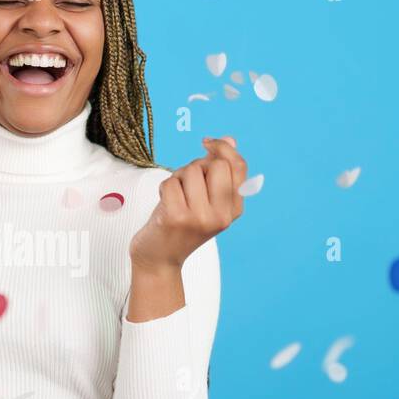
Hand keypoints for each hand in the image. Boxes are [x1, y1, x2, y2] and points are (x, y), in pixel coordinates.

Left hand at [129, 136, 246, 269]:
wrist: (160, 258)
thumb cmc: (181, 224)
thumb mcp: (206, 200)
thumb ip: (218, 172)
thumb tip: (229, 140)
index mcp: (234, 209)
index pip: (238, 167)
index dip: (223, 149)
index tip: (207, 143)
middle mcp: (222, 216)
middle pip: (216, 164)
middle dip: (197, 166)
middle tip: (187, 183)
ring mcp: (200, 218)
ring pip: (191, 170)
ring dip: (178, 177)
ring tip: (175, 196)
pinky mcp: (177, 218)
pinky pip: (171, 182)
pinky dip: (164, 188)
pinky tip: (165, 204)